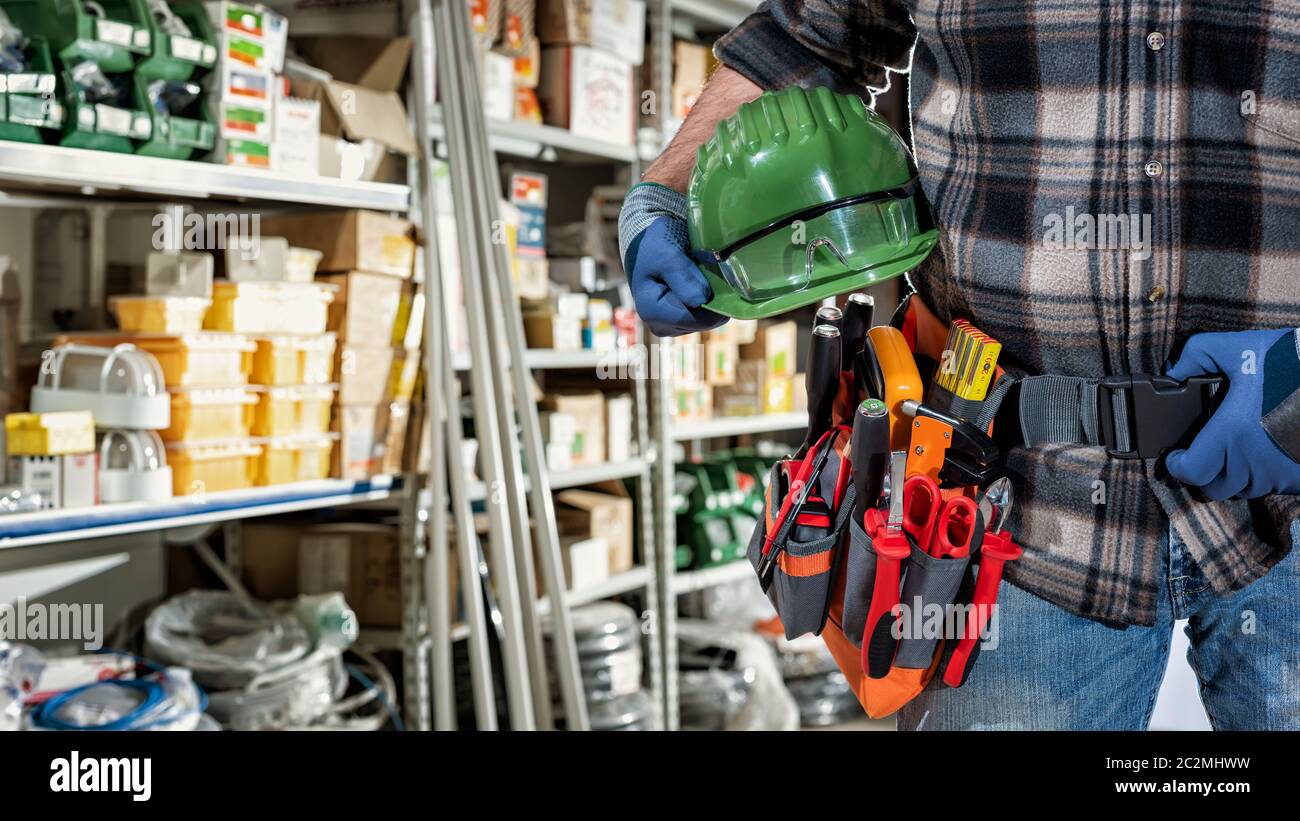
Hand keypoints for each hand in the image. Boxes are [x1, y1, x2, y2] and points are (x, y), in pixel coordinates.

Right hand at [619, 184, 725, 336]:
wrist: (650, 246)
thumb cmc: (655, 246)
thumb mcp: (667, 253)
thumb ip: (684, 276)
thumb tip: (701, 300)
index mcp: (652, 311)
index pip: (697, 319)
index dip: (716, 303)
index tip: (722, 279)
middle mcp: (660, 326)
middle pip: (703, 322)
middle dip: (713, 300)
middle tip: (711, 273)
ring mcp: (670, 327)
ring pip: (706, 321)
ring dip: (711, 300)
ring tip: (703, 276)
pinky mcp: (679, 323)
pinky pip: (703, 318)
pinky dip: (707, 301)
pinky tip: (701, 284)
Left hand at [1165, 329, 1299, 498]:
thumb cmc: (1290, 363)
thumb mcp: (1239, 347)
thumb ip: (1197, 353)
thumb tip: (1173, 372)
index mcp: (1230, 435)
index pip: (1191, 473)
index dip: (1177, 466)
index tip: (1176, 456)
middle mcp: (1252, 462)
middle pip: (1214, 488)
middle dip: (1205, 473)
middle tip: (1205, 453)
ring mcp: (1279, 474)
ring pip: (1244, 490)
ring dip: (1235, 475)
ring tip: (1238, 448)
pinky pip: (1274, 487)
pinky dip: (1265, 476)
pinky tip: (1266, 451)